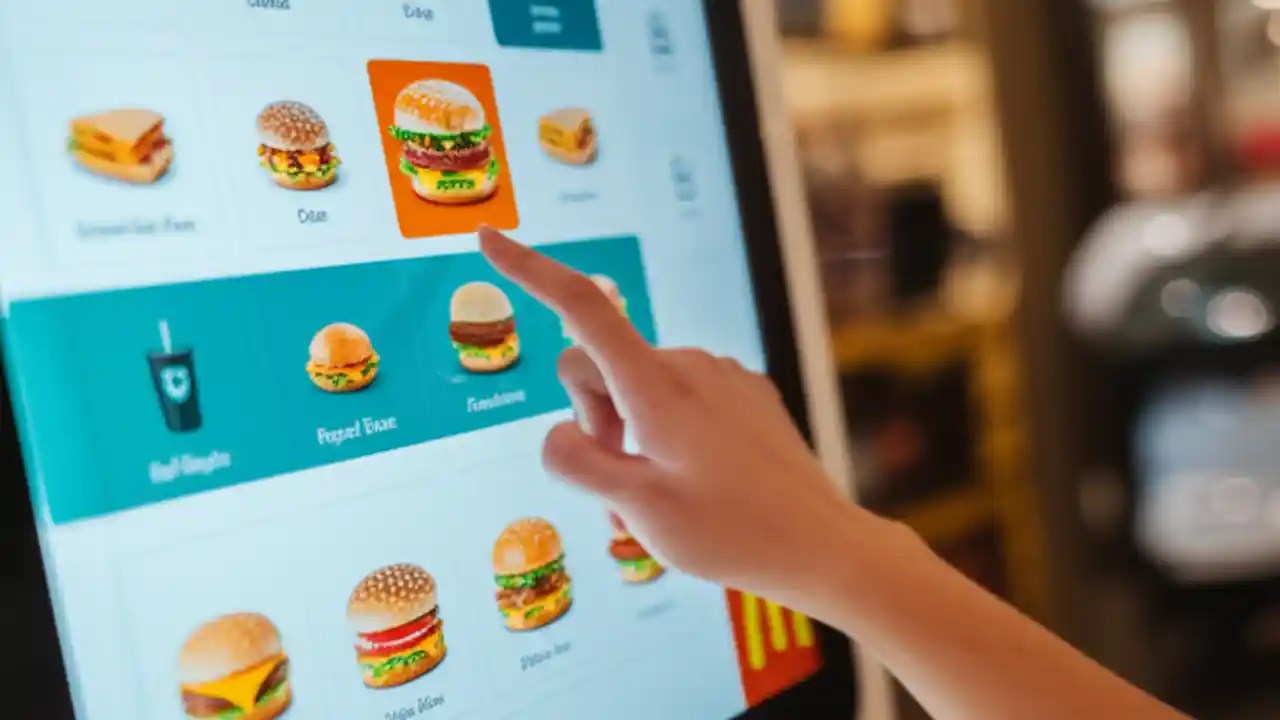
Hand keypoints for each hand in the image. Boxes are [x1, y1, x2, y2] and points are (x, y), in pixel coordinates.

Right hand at [478, 227, 865, 600]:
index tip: (489, 238)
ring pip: (640, 388)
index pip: (581, 308)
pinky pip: (682, 398)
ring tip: (662, 495)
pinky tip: (697, 481)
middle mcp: (690, 365)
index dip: (530, 270)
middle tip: (623, 486)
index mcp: (657, 385)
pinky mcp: (745, 394)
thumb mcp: (636, 508)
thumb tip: (556, 431)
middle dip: (593, 418)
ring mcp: (722, 376)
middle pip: (601, 368)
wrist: (820, 546)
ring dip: (631, 433)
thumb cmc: (729, 533)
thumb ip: (577, 462)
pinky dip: (666, 433)